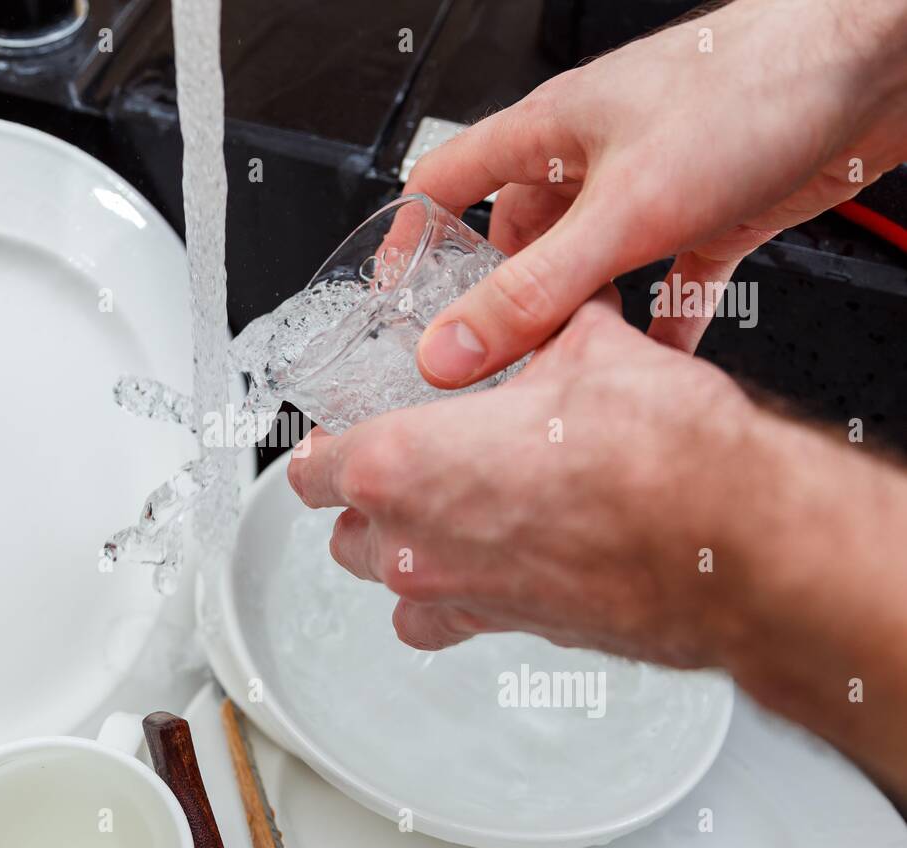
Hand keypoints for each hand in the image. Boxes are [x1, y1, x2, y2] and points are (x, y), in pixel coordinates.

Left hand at [288, 292, 906, 794]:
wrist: (728, 539)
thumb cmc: (655, 452)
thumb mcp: (588, 349)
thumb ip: (547, 334)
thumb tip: (561, 314)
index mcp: (401, 464)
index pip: (311, 467)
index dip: (321, 449)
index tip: (337, 438)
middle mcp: (413, 543)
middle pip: (344, 529)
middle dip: (364, 499)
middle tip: (405, 467)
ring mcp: (455, 596)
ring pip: (386, 582)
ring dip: (398, 551)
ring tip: (441, 516)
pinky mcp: (505, 629)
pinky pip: (443, 623)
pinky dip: (448, 600)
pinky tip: (484, 566)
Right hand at [406, 0, 906, 382]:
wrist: (877, 67)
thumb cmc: (752, 89)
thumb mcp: (621, 210)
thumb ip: (531, 291)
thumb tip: (449, 348)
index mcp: (546, 134)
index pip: (446, 181)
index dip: (410, 235)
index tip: (393, 294)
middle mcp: (591, 159)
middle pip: (517, 240)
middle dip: (503, 302)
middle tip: (490, 364)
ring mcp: (650, 188)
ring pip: (589, 267)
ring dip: (576, 320)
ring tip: (560, 375)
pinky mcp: (708, 214)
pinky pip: (664, 281)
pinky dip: (656, 323)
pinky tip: (654, 360)